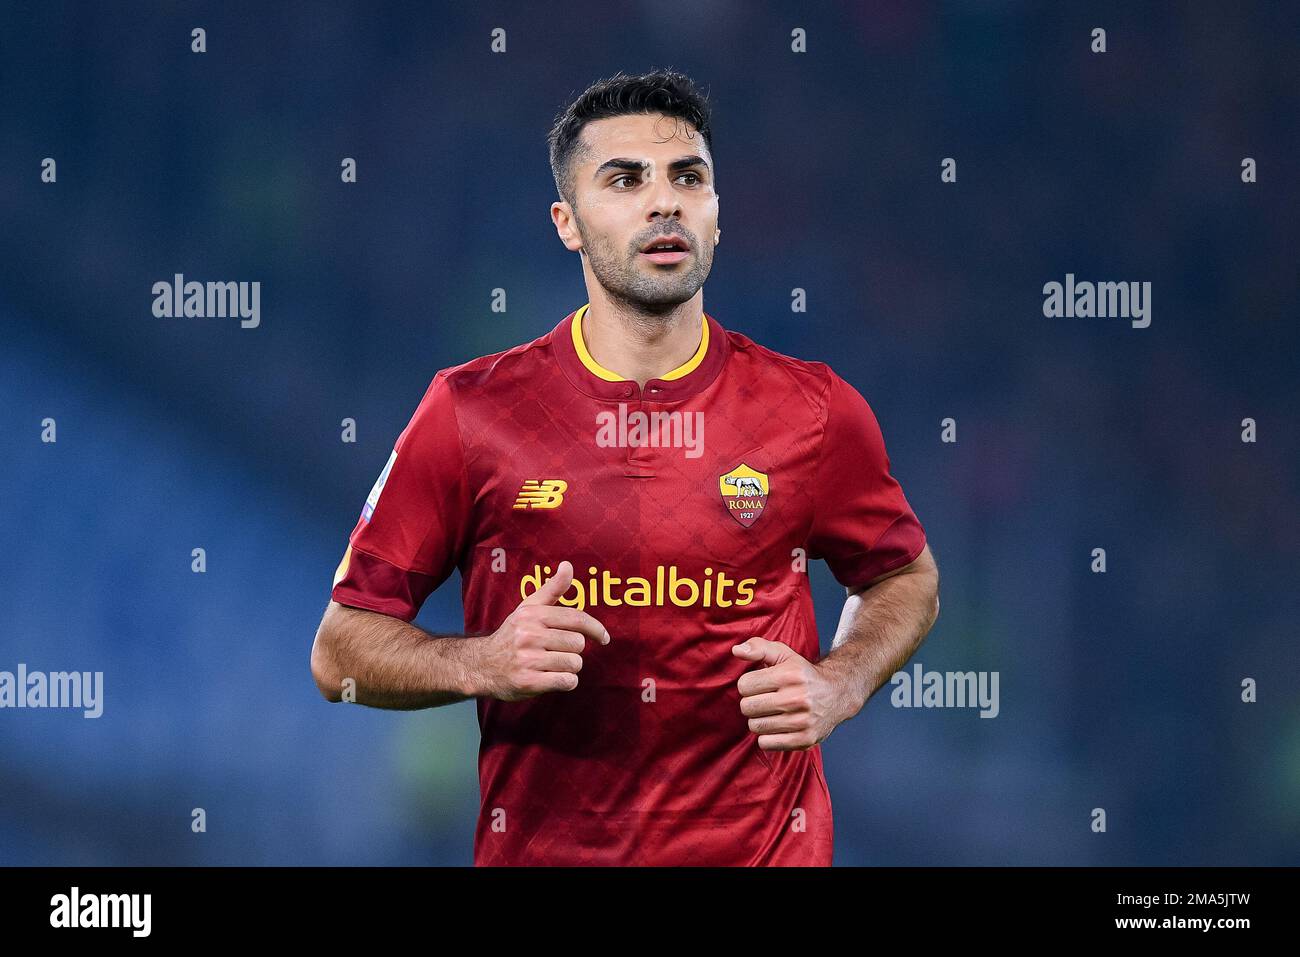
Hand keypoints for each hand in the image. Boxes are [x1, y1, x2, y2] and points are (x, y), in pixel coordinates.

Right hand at [474, 560, 609, 701]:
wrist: (482, 665)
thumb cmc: (512, 635)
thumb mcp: (528, 609)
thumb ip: (552, 589)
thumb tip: (568, 566)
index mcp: (532, 615)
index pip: (576, 618)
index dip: (596, 629)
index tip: (604, 638)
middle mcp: (528, 635)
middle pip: (578, 643)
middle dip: (573, 650)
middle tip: (558, 652)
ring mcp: (527, 660)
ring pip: (574, 663)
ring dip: (569, 667)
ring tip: (553, 665)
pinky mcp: (528, 682)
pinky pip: (566, 682)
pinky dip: (566, 682)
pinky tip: (553, 678)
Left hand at [732, 636, 845, 751]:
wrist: (837, 694)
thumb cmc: (803, 673)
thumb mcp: (783, 654)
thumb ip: (758, 648)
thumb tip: (736, 651)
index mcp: (789, 675)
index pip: (744, 685)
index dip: (748, 684)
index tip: (759, 685)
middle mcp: (797, 698)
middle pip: (747, 707)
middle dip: (751, 703)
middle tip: (764, 700)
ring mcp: (802, 721)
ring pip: (755, 726)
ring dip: (759, 720)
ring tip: (772, 713)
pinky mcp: (805, 739)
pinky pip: (766, 743)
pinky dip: (767, 737)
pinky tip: (777, 727)